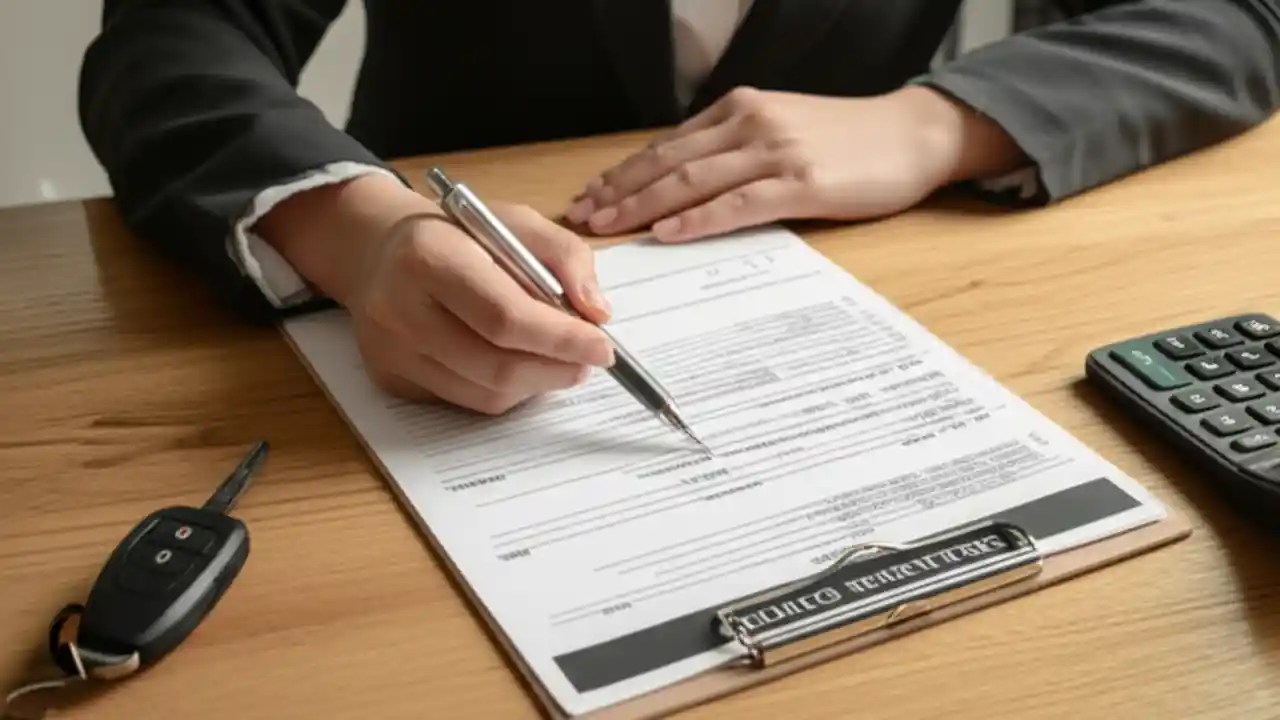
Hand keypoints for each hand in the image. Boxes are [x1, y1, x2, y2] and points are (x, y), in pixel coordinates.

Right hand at [258, 174, 614, 413]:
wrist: (378, 252)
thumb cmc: (457, 236)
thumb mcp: (514, 222)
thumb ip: (565, 256)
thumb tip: (597, 313)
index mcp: (429, 255)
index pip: (505, 316)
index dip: (561, 338)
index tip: (603, 346)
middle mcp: (399, 308)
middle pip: (496, 365)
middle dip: (557, 368)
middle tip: (588, 360)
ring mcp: (391, 351)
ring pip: (486, 393)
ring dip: (536, 383)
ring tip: (556, 359)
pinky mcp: (391, 380)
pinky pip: (466, 401)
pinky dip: (506, 390)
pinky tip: (517, 363)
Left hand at [565, 85, 1025, 242]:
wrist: (913, 133)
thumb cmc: (848, 139)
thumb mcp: (781, 129)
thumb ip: (734, 149)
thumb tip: (684, 184)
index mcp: (740, 110)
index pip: (667, 145)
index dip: (624, 172)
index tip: (591, 196)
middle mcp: (750, 123)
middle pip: (668, 161)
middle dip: (619, 190)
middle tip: (582, 216)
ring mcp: (776, 151)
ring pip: (693, 180)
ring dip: (644, 205)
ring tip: (608, 226)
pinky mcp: (803, 181)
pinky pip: (738, 203)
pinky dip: (699, 218)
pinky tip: (669, 233)